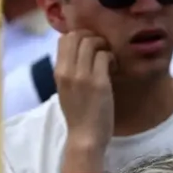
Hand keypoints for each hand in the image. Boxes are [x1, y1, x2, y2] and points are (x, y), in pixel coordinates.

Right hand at [56, 30, 113, 161]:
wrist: (85, 137)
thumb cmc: (78, 114)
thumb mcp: (65, 89)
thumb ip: (69, 69)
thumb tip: (78, 49)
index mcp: (58, 72)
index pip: (64, 38)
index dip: (79, 35)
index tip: (90, 45)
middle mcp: (68, 71)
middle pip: (78, 36)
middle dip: (93, 37)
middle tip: (102, 49)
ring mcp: (83, 76)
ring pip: (92, 42)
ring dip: (104, 46)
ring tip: (108, 60)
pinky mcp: (99, 83)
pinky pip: (105, 56)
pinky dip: (112, 57)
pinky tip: (114, 68)